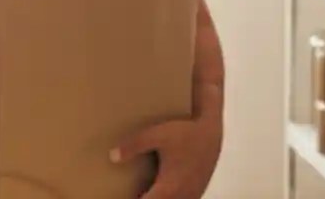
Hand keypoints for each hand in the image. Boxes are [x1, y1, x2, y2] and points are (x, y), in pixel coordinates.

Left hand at [110, 84, 223, 198]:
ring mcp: (190, 196)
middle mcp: (180, 197)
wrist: (212, 132)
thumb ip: (134, 145)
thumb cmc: (184, 133)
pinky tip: (157, 191)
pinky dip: (166, 197)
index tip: (120, 196)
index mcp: (168, 189)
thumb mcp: (157, 134)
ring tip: (142, 190)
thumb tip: (112, 156)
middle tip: (132, 191)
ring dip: (156, 198)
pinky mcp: (195, 192)